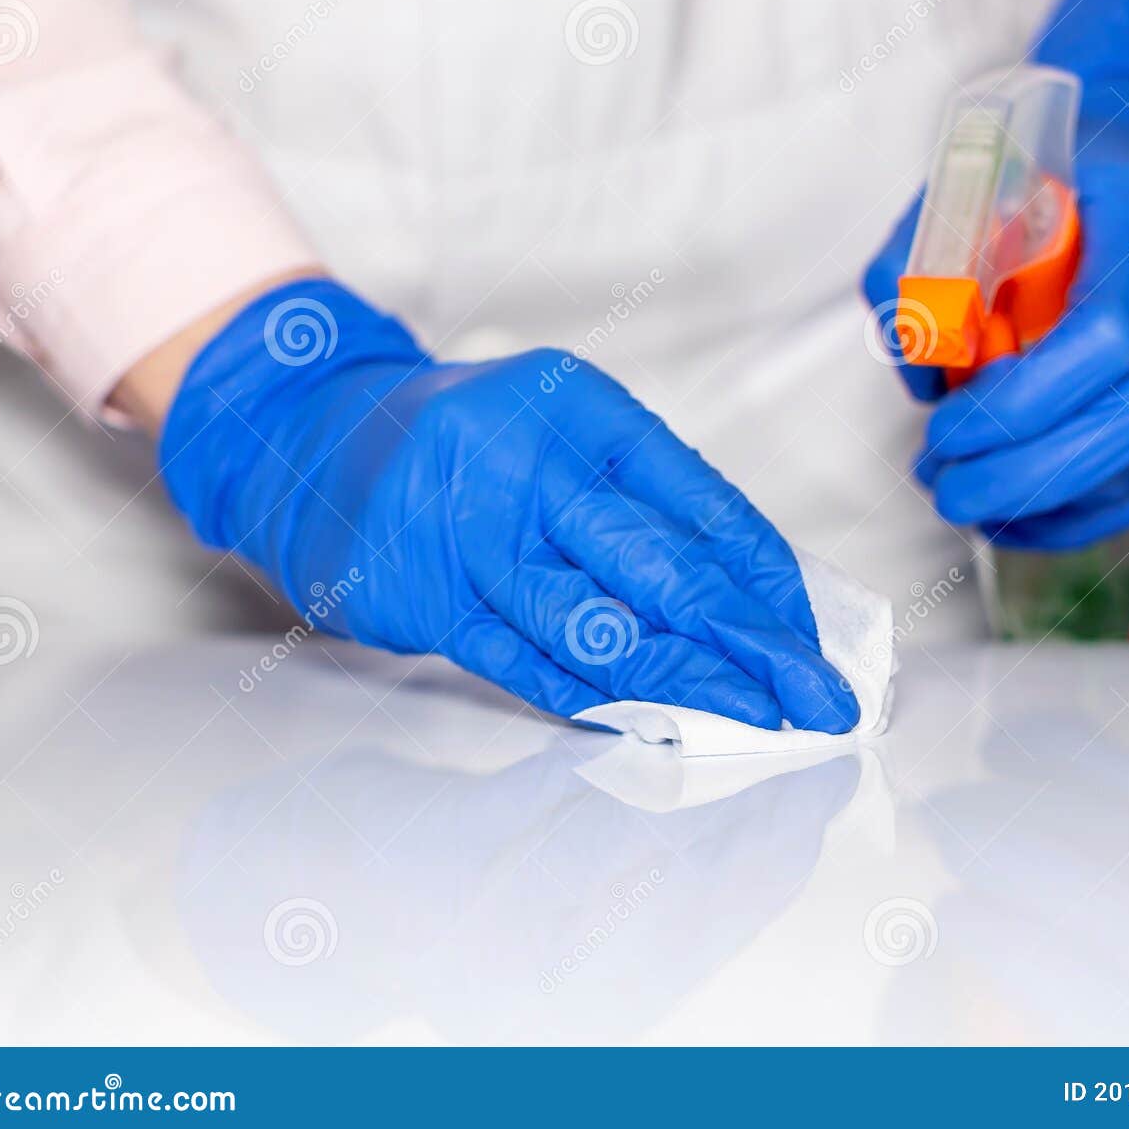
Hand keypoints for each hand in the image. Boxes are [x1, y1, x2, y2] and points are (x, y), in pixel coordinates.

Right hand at [160, 281, 858, 731]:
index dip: (766, 575)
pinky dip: (598, 697)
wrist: (308, 438)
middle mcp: (522, 461)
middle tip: (820, 694)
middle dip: (755, 640)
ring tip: (759, 716)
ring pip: (600, 626)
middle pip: (663, 567)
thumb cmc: (463, 441)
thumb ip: (639, 499)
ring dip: (690, 682)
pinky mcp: (422, 598)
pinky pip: (527, 661)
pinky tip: (661, 722)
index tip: (812, 631)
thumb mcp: (555, 430)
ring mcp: (466, 532)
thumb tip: (754, 591)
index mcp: (575, 406)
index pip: (700, 500)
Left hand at [865, 0, 1128, 547]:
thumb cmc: (1057, 173)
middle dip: (1028, 473)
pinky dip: (1080, 514)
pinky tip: (1016, 516)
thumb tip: (913, 366)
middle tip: (943, 485)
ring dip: (1048, 503)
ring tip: (966, 498)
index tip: (943, 426)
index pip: (1106, 335)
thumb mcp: (973, 184)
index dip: (1018, 402)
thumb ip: (919, 261)